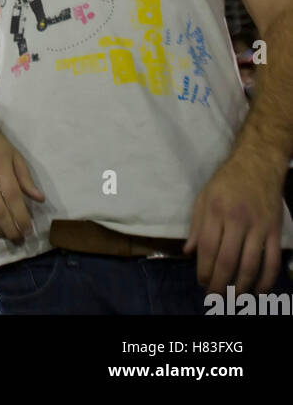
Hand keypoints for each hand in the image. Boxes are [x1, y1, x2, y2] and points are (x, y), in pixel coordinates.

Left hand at [183, 153, 284, 295]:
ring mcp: (258, 227)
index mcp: (216, 211)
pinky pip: (271, 261)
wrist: (258, 164)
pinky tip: (258, 291)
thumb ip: (197, 225)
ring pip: (250, 266)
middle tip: (215, 297)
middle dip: (220, 284)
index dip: (204, 270)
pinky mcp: (275, 231)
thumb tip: (188, 252)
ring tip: (233, 298)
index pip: (208, 248)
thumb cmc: (227, 181)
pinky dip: (266, 281)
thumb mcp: (204, 196)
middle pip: (227, 261)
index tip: (202, 282)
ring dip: (241, 287)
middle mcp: (237, 220)